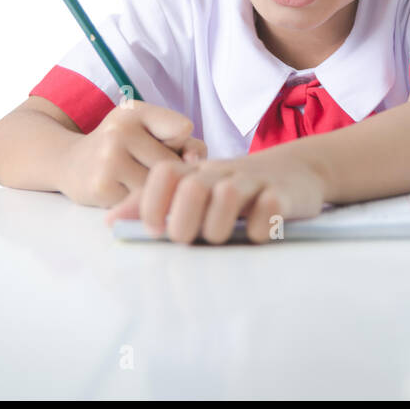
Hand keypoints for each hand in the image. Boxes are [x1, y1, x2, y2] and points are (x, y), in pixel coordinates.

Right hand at [61, 101, 206, 207]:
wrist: (70, 163)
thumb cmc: (122, 147)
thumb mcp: (149, 131)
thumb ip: (184, 143)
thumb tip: (195, 163)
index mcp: (135, 111)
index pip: (182, 129)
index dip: (182, 145)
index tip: (170, 148)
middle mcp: (120, 130)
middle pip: (171, 164)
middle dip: (169, 175)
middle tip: (149, 173)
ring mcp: (108, 158)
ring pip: (157, 186)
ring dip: (155, 192)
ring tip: (137, 183)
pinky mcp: (101, 186)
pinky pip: (140, 202)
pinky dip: (139, 203)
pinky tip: (125, 194)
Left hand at [103, 148, 326, 244]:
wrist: (299, 170)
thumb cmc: (237, 186)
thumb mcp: (197, 187)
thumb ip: (155, 203)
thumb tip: (110, 222)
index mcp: (198, 170)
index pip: (164, 174)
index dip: (151, 202)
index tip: (154, 230)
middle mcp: (223, 172)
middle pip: (191, 187)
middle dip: (183, 220)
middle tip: (187, 238)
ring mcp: (254, 182)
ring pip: (226, 195)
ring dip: (217, 225)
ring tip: (220, 237)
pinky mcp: (283, 195)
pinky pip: (268, 209)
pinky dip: (259, 227)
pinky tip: (258, 233)